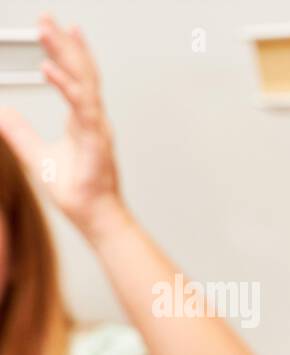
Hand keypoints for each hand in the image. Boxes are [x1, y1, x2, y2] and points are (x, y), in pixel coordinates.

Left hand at [0, 14, 124, 237]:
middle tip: (47, 18)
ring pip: (83, 81)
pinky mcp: (95, 140)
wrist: (94, 216)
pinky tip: (50, 69)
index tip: (52, 28)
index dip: (63, 51)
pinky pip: (81, 107)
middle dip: (63, 43)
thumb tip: (3, 113)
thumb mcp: (36, 155)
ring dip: (65, 55)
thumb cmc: (78, 191)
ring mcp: (96, 128)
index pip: (74, 77)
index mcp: (81, 120)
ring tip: (48, 32)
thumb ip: (20, 132)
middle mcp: (92, 119)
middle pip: (80, 71)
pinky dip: (66, 87)